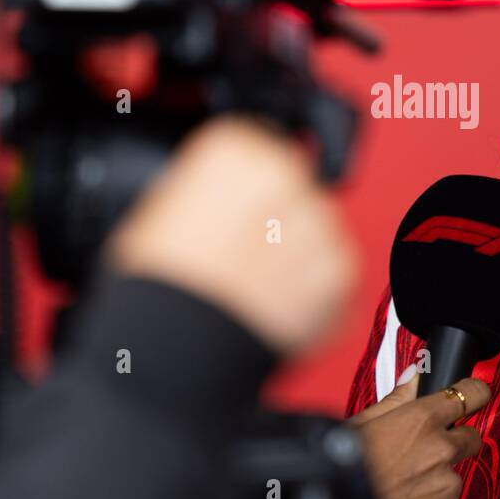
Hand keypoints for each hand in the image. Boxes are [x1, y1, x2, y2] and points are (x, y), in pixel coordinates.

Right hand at [104, 114, 357, 354]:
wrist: (174, 351)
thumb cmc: (158, 288)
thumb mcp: (159, 211)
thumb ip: (205, 188)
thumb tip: (220, 195)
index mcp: (236, 149)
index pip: (258, 147)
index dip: (245, 187)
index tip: (235, 208)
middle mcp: (285, 175)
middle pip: (293, 188)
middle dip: (277, 220)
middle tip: (244, 257)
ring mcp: (318, 224)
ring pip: (317, 232)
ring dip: (298, 256)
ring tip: (254, 289)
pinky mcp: (341, 271)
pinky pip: (335, 277)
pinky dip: (315, 296)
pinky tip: (273, 309)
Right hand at [349, 371, 491, 498]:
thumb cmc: (345, 473)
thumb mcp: (361, 426)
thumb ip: (396, 399)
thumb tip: (413, 377)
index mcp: (421, 421)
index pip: (470, 393)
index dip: (473, 392)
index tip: (474, 393)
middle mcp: (441, 450)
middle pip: (470, 436)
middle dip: (456, 440)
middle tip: (426, 450)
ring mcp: (447, 485)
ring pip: (454, 474)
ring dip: (437, 477)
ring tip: (405, 483)